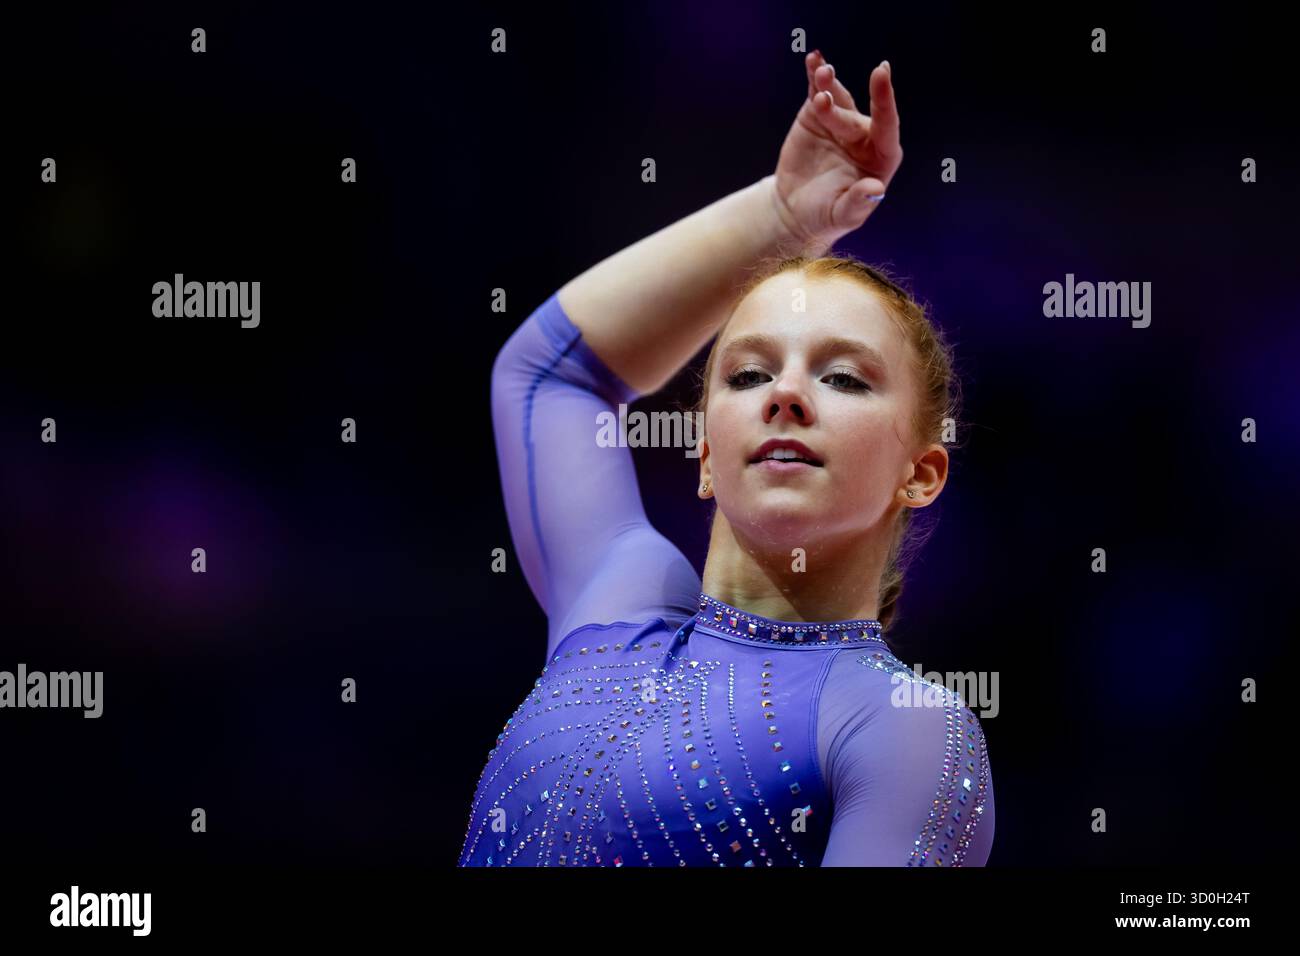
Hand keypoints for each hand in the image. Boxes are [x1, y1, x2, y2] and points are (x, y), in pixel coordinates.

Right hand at [770, 52, 902, 249]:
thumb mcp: (843, 215)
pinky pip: (818, 92)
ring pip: (838, 97)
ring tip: (821, 71)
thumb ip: (859, 202)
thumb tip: (875, 189)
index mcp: (880, 156)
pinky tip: (813, 60)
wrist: (796, 210)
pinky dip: (815, 75)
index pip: (887, 124)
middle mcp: (864, 135)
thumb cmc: (826, 215)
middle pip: (853, 115)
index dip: (884, 99)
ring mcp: (840, 123)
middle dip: (836, 109)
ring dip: (829, 83)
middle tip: (820, 104)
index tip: (880, 73)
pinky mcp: (817, 116)